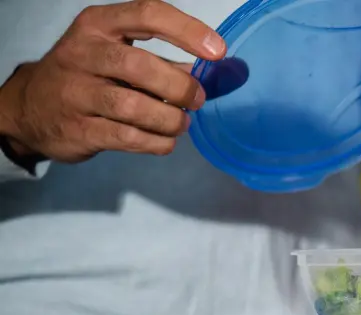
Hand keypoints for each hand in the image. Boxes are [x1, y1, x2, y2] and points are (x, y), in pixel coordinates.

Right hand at [0, 0, 224, 162]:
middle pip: (140, 65)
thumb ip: (159, 58)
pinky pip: (127, 137)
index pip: (147, 14)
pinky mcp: (78, 129)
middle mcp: (83, 53)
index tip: (218, 51)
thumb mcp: (113, 51)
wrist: (30, 107)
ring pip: (133, 106)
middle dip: (179, 86)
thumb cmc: (87, 74)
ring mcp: (76, 92)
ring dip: (170, 119)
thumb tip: (213, 71)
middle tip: (197, 100)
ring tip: (181, 123)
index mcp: (98, 25)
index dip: (187, 31)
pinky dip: (156, 142)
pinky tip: (166, 141)